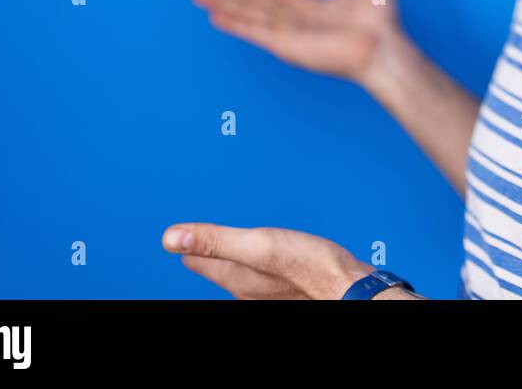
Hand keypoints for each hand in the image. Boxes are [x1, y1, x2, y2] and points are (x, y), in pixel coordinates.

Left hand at [161, 222, 378, 299]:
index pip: (195, 259)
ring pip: (242, 271)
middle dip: (213, 249)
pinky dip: (262, 261)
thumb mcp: (260, 245)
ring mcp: (267, 292)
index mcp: (234, 277)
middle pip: (218, 266)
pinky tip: (272, 253)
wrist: (350, 286)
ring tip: (234, 239)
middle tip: (205, 232)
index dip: (192, 239)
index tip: (184, 230)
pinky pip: (264, 273)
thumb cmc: (312, 267)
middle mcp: (246, 290)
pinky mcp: (287, 288)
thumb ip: (217, 240)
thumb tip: (171, 237)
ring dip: (239, 255)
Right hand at [189, 0, 402, 86]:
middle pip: (252, 2)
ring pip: (248, 12)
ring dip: (222, 2)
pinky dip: (234, 22)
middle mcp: (294, 21)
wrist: (383, 47)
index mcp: (310, 8)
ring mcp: (288, 33)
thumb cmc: (382, 20)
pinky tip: (215, 16)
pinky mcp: (286, 45)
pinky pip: (255, 29)